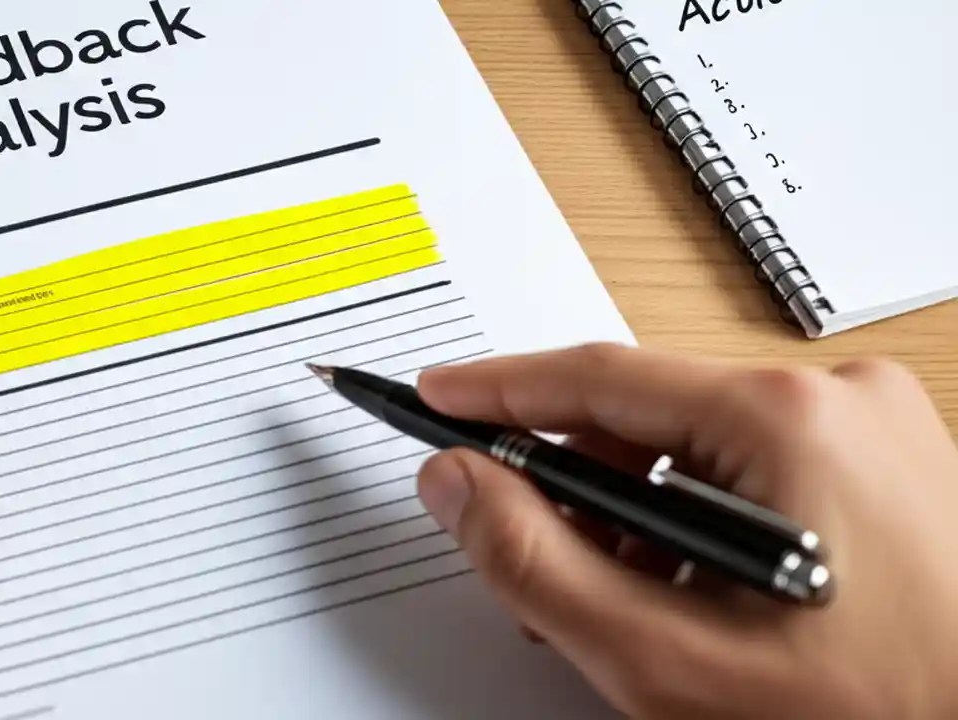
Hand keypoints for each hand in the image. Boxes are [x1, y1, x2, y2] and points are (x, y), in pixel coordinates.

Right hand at [416, 344, 957, 718]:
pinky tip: (683, 587)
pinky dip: (697, 515)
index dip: (498, 391)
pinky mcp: (885, 462)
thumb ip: (538, 564)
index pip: (598, 379)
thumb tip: (460, 486)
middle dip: (571, 483)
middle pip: (647, 416)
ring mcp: (872, 428)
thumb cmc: (880, 718)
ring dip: (634, 512)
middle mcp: (839, 399)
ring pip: (697, 444)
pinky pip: (754, 464)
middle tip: (520, 546)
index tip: (438, 398)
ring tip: (613, 596)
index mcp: (788, 419)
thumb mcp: (670, 658)